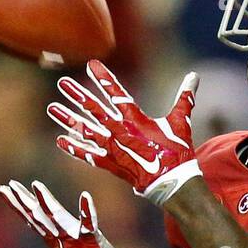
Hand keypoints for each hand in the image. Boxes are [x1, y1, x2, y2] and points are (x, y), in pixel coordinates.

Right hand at [0, 180, 131, 247]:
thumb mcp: (65, 242)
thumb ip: (53, 228)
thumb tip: (39, 215)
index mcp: (53, 235)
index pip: (32, 217)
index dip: (17, 204)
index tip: (4, 189)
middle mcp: (60, 236)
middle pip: (38, 216)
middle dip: (23, 201)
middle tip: (9, 185)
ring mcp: (74, 238)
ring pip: (56, 218)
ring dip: (46, 202)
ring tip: (36, 184)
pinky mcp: (91, 239)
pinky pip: (89, 223)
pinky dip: (87, 210)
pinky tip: (85, 196)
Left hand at [47, 60, 200, 205]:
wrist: (173, 183)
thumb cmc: (177, 151)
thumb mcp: (180, 122)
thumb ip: (184, 97)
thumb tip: (194, 76)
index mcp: (135, 119)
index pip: (116, 93)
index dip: (104, 78)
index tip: (91, 64)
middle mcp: (120, 132)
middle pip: (94, 109)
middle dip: (77, 95)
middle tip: (62, 82)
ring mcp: (114, 149)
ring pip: (86, 130)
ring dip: (68, 119)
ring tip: (52, 108)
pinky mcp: (112, 165)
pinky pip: (89, 155)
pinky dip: (75, 148)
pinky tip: (61, 140)